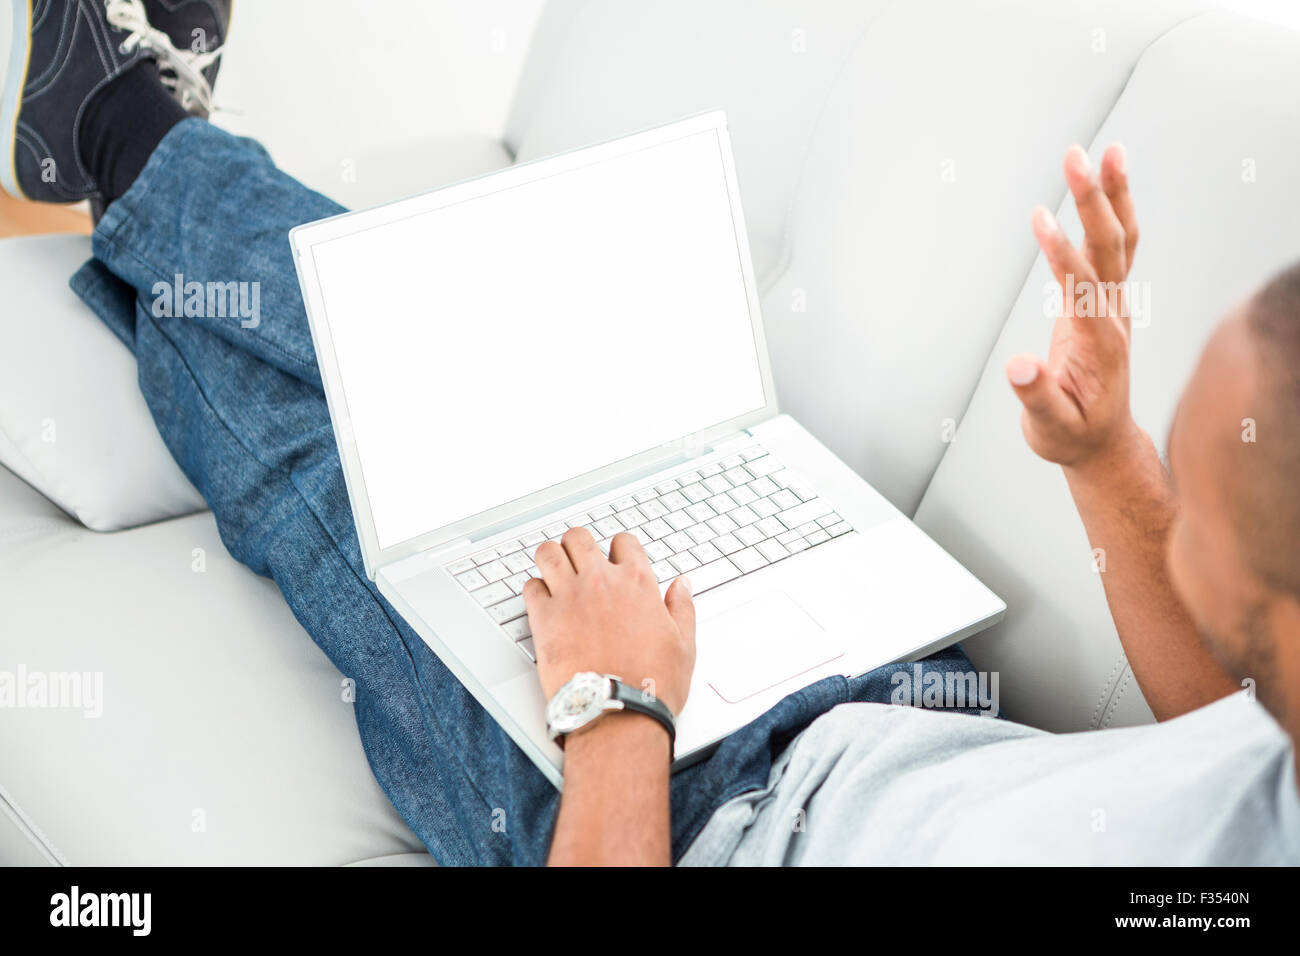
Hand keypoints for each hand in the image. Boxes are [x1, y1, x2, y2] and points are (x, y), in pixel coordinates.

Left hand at [523, 528, 696, 717]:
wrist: (617, 712)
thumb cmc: (651, 685)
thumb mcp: (684, 644)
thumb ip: (682, 608)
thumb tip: (682, 586)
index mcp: (638, 583)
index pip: (623, 542)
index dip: (619, 549)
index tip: (615, 561)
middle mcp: (601, 582)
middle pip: (579, 538)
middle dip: (578, 546)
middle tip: (579, 560)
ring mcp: (570, 597)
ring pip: (548, 553)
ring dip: (551, 558)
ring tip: (555, 570)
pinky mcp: (544, 619)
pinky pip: (530, 587)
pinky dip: (535, 590)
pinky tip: (543, 601)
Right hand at [1006, 144, 1142, 469]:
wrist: (1102, 443)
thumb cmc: (1071, 436)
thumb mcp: (1049, 428)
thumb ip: (1037, 397)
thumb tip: (1019, 368)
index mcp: (1098, 343)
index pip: (1081, 287)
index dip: (1061, 254)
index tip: (1041, 220)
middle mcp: (1113, 316)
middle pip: (1109, 248)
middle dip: (1092, 201)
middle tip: (1075, 158)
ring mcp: (1113, 305)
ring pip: (1120, 240)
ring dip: (1111, 194)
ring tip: (1104, 150)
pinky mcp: (1105, 300)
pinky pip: (1114, 246)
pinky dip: (1111, 210)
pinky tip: (1104, 178)